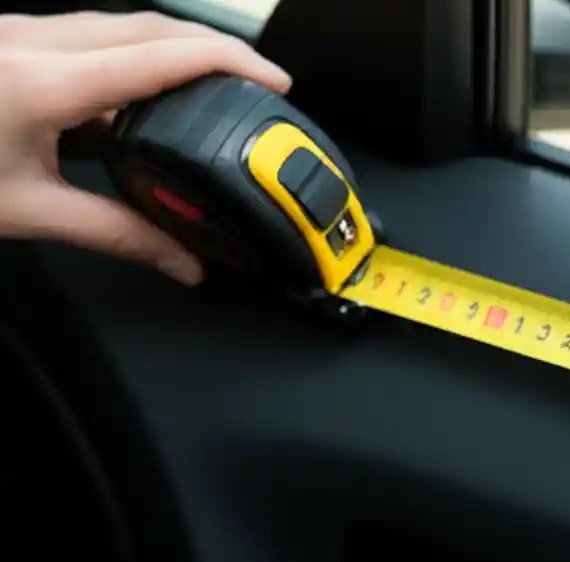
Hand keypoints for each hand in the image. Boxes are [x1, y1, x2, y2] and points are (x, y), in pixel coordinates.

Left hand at [0, 11, 291, 285]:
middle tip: (257, 85)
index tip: (275, 81)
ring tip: (210, 90)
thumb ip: (118, 235)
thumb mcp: (28, 211)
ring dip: (173, 49)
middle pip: (151, 24)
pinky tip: (139, 96)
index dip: (231, 62)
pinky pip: (87, 33)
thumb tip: (182, 262)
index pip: (163, 56)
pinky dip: (131, 57)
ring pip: (119, 23)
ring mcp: (17, 32)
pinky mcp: (9, 38)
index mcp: (43, 82)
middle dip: (214, 49)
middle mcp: (31, 40)